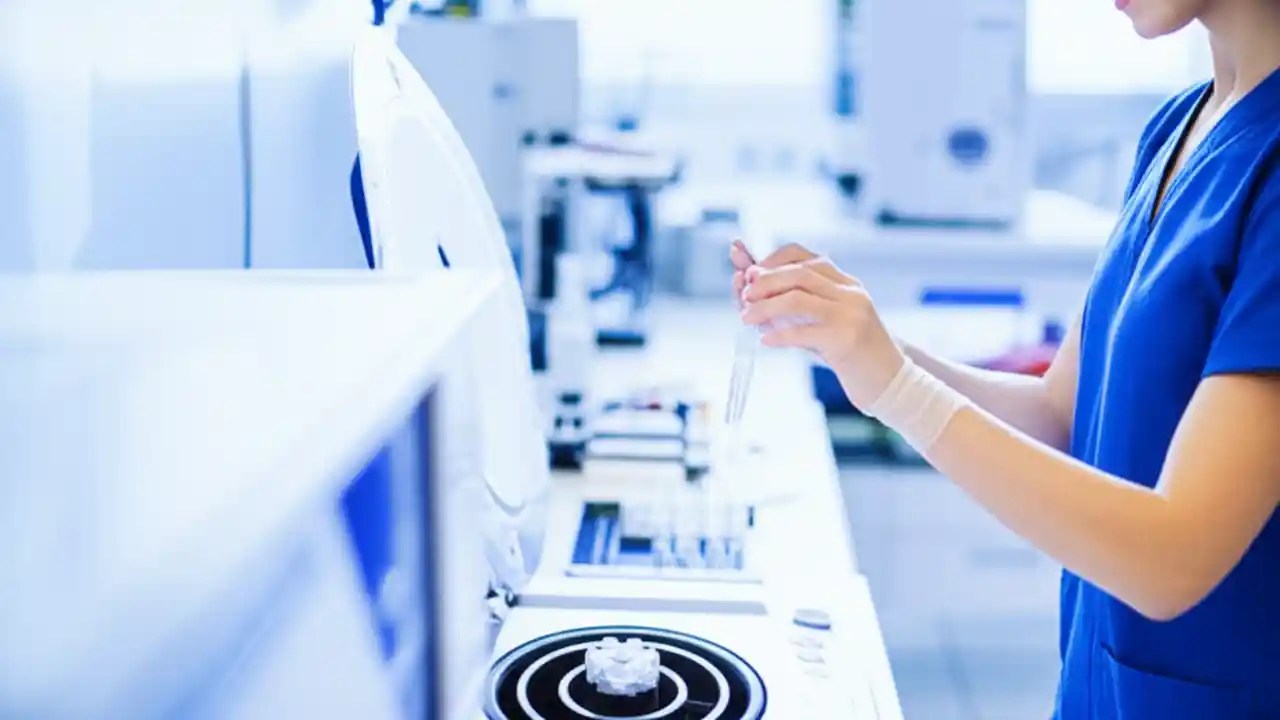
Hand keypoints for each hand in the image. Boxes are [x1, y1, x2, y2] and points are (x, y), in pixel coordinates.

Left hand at [739, 260, 904, 408]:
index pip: (804, 256)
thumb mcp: (822, 321)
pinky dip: (779, 335)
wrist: (890, 382)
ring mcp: (850, 314)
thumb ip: (792, 303)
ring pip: (797, 299)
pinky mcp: (846, 340)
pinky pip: (804, 331)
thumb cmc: (849, 353)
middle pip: (798, 274)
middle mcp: (850, 292)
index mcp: (845, 283)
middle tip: (743, 296)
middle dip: (764, 282)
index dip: (772, 260)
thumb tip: (749, 281)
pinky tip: (765, 340)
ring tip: (746, 318)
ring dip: (765, 307)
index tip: (748, 273)